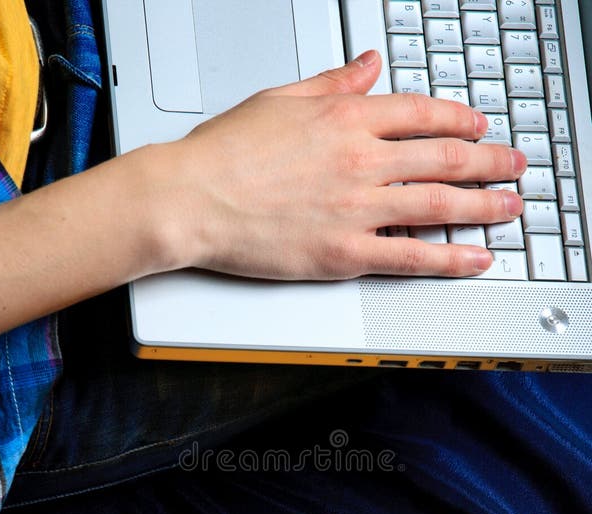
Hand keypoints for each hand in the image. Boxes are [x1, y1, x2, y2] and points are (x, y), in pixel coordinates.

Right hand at [153, 49, 525, 279]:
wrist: (189, 199)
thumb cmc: (223, 154)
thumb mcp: (280, 98)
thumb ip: (332, 83)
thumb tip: (367, 65)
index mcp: (346, 118)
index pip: (422, 114)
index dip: (461, 119)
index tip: (479, 126)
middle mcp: (361, 160)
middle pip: (446, 157)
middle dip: (491, 161)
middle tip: (513, 167)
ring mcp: (357, 209)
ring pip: (441, 204)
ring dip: (486, 205)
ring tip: (510, 207)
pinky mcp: (345, 254)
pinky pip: (413, 256)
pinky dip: (452, 259)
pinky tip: (478, 259)